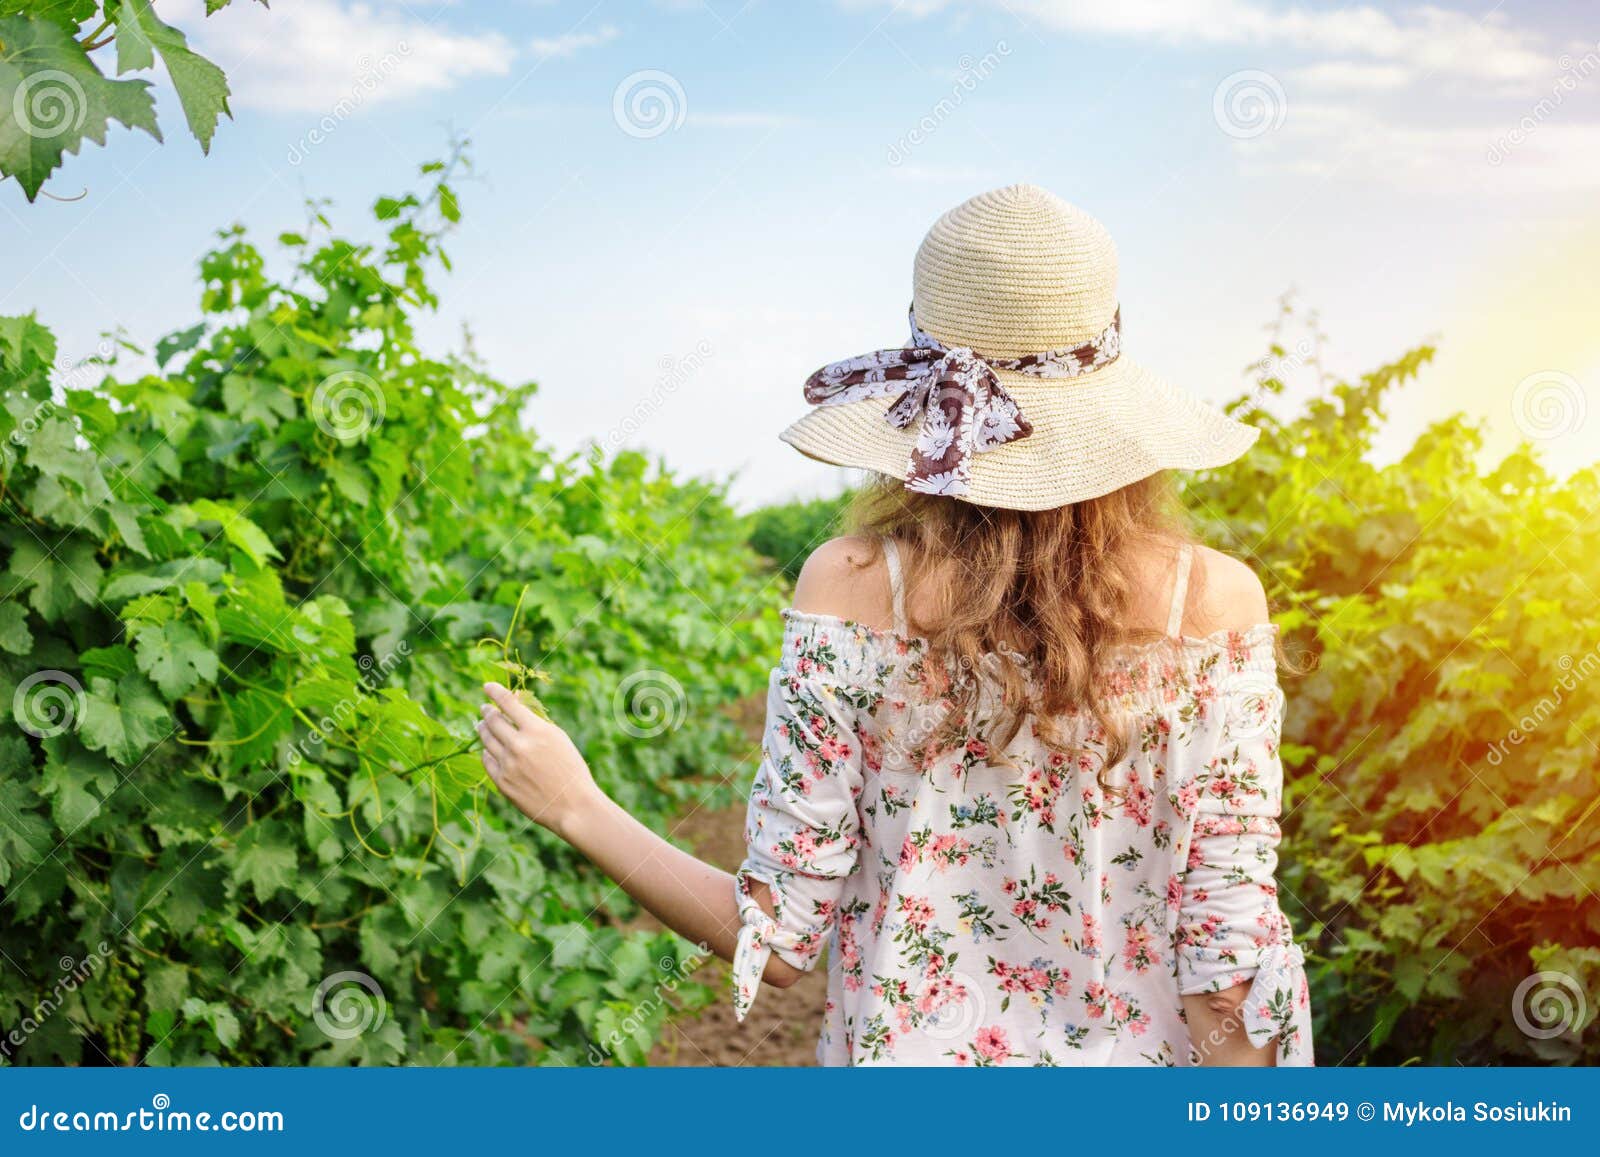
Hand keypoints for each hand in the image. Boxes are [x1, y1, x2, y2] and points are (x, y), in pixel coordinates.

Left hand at [478, 682, 602, 837]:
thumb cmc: (570, 770)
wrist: (573, 805)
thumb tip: (515, 707)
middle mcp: (519, 745)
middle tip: (484, 708)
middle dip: (487, 711)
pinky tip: (488, 748)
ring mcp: (508, 764)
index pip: (508, 703)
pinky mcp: (502, 782)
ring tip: (481, 725)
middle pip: (493, 720)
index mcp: (536, 731)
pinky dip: (486, 751)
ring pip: (486, 739)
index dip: (495, 692)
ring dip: (482, 729)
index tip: (487, 686)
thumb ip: (536, 723)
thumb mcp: (558, 739)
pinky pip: (487, 760)